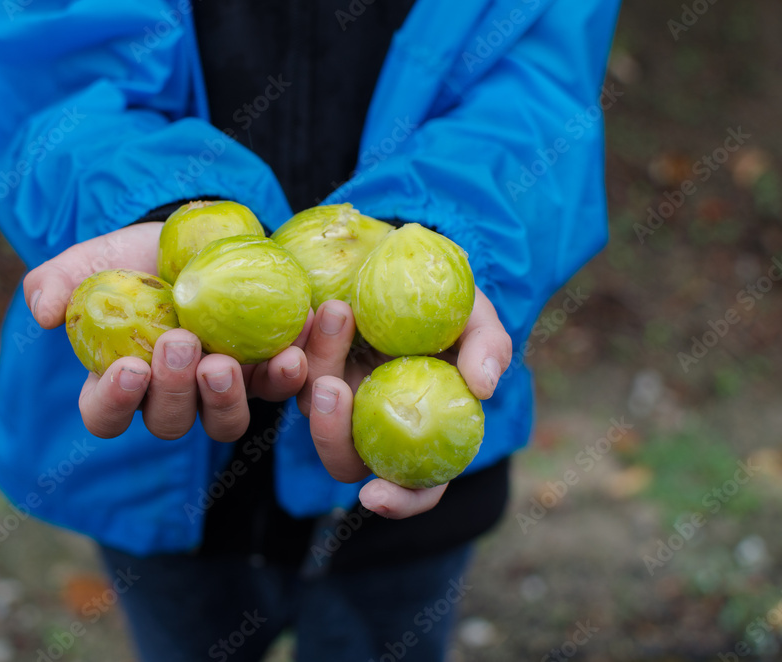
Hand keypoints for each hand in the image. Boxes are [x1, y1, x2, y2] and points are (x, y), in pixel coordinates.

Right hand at [23, 222, 308, 440]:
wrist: (196, 237)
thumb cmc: (134, 257)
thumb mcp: (92, 260)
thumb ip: (58, 282)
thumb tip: (42, 312)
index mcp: (119, 382)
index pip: (106, 415)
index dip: (114, 403)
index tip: (128, 369)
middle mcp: (170, 397)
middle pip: (169, 421)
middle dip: (175, 390)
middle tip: (179, 344)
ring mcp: (220, 391)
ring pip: (224, 423)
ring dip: (226, 398)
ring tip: (226, 361)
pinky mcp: (264, 372)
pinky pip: (279, 389)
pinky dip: (287, 375)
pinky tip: (293, 350)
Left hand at [297, 288, 511, 518]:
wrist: (404, 258)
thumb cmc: (451, 302)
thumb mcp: (477, 318)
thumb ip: (487, 348)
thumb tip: (484, 387)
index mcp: (425, 434)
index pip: (417, 488)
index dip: (399, 502)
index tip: (373, 496)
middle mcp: (378, 426)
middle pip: (346, 460)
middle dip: (331, 434)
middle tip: (330, 389)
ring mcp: (340, 397)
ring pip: (313, 407)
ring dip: (319, 364)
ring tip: (337, 312)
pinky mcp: (309, 365)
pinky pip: (293, 368)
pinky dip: (301, 342)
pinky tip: (315, 310)